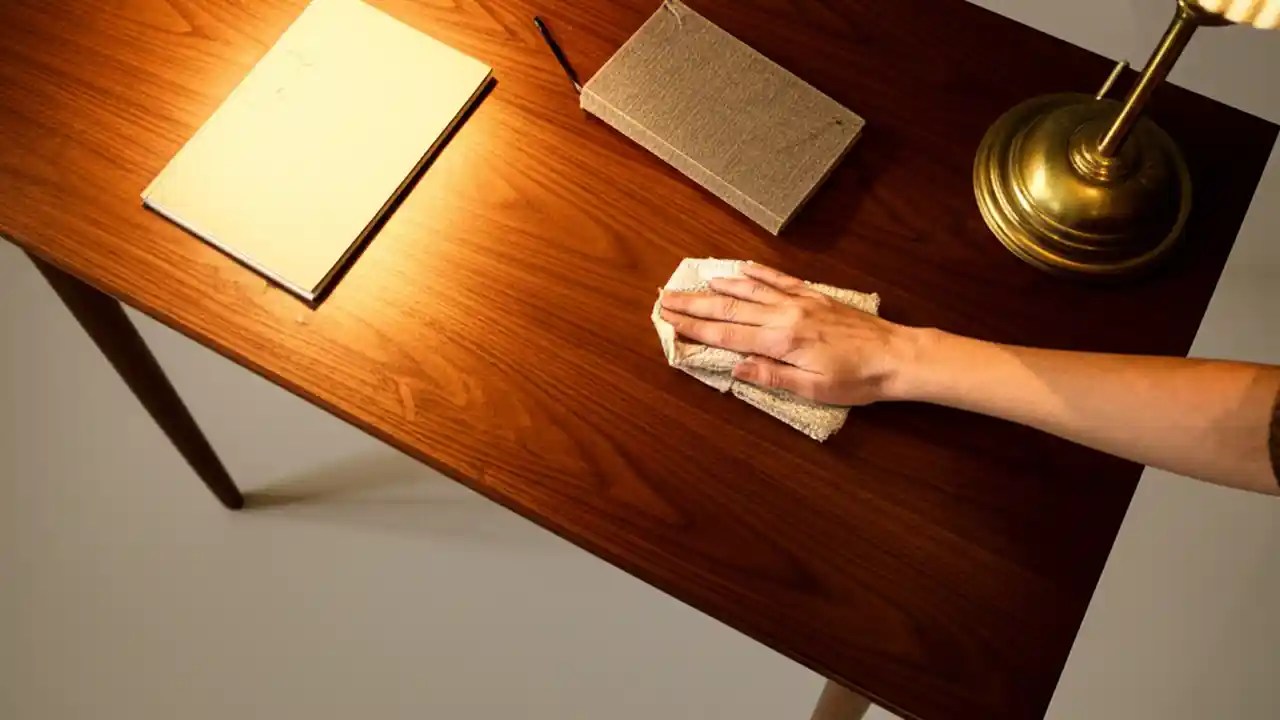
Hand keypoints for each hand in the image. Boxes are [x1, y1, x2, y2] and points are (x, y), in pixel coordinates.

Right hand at [658, 263, 917, 405]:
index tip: (670, 322)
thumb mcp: (813, 389)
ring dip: (718, 288)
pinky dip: (757, 274)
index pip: (728, 335)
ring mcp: (800, 302)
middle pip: (730, 310)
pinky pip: (779, 280)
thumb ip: (772, 376)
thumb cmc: (857, 379)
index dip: (696, 329)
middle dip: (695, 306)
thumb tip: (737, 368)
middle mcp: (786, 315)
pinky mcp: (814, 296)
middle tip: (666, 300)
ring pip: (750, 291)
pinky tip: (740, 269)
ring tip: (693, 284)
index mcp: (782, 341)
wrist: (896, 356)